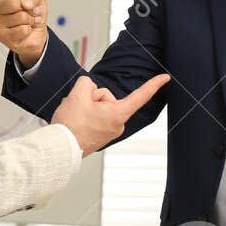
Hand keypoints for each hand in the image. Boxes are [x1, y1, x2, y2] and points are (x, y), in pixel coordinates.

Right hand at [0, 0, 46, 67]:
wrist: (35, 35)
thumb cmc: (32, 14)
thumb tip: (25, 3)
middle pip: (13, 3)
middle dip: (27, 8)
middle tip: (28, 12)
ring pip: (21, 17)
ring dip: (30, 20)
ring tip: (27, 22)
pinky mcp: (1, 36)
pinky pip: (22, 29)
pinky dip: (29, 29)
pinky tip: (25, 31)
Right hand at [51, 74, 171, 155]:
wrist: (60, 148)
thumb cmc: (71, 126)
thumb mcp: (77, 95)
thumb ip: (86, 83)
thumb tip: (89, 87)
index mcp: (118, 114)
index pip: (140, 95)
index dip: (153, 84)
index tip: (165, 78)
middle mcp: (118, 124)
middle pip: (106, 97)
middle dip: (92, 98)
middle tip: (79, 108)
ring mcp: (109, 132)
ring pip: (99, 107)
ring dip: (86, 107)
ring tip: (75, 117)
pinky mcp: (101, 136)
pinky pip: (95, 117)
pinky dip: (85, 116)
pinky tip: (76, 122)